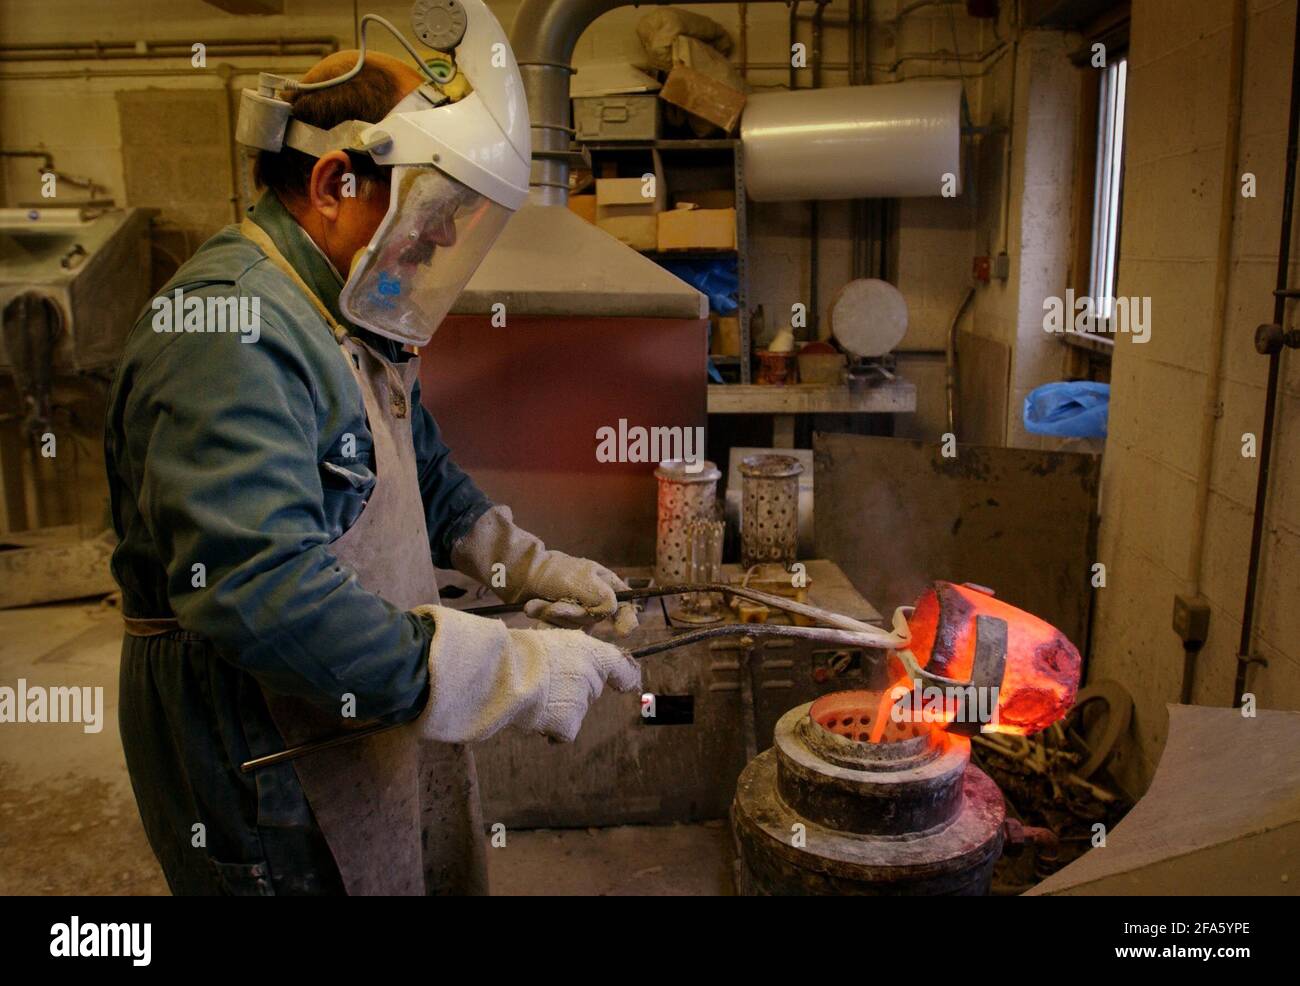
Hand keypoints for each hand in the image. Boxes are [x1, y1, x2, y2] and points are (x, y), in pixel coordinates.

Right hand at [414, 605, 641, 743]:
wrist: (502, 673)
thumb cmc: (516, 652)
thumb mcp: (546, 641)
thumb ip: (565, 656)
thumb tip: (565, 674)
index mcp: (587, 649)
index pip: (619, 664)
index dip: (625, 676)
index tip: (626, 685)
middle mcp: (590, 674)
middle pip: (590, 691)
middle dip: (572, 691)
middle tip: (544, 683)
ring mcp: (581, 700)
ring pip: (574, 711)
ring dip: (557, 710)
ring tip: (531, 696)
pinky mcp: (569, 723)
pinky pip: (564, 732)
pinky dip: (552, 730)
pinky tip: (534, 717)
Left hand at [451, 505, 638, 635]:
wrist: (518, 574)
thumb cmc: (552, 572)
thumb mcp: (582, 581)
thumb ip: (603, 598)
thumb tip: (613, 613)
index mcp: (605, 584)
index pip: (625, 605)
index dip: (627, 619)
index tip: (623, 631)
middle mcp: (595, 599)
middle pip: (595, 620)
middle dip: (570, 614)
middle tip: (554, 606)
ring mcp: (578, 611)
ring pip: (575, 627)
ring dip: (552, 615)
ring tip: (536, 603)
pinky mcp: (562, 620)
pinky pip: (560, 630)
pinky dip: (544, 620)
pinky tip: (534, 607)